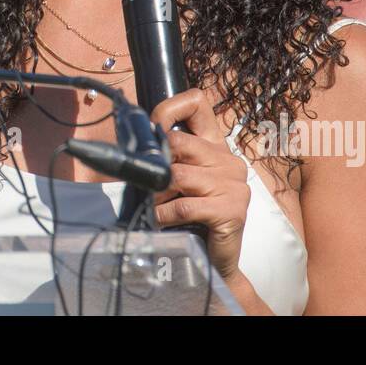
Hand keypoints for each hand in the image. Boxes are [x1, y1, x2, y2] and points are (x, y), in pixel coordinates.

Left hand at [150, 89, 250, 283]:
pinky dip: (163, 214)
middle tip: (147, 184)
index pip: (197, 103)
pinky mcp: (232, 210)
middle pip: (178, 142)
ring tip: (154, 205)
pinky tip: (160, 220)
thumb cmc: (193, 218)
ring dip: (157, 194)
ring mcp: (234, 184)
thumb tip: (131, 144)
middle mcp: (229, 159)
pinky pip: (184, 206)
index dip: (169, 109)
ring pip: (178, 175)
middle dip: (156, 165)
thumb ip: (169, 158)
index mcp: (216, 145)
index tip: (152, 130)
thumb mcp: (180, 181)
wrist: (215, 262)